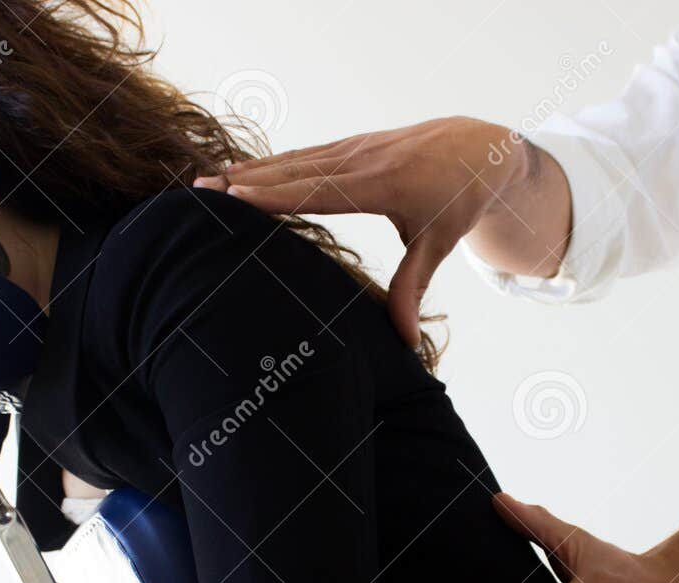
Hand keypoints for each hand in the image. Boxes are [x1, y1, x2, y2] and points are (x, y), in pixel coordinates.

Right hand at [198, 117, 528, 345]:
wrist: (478, 150)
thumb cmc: (459, 201)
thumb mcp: (439, 244)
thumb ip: (413, 288)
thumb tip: (405, 340)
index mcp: (383, 184)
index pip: (320, 191)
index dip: (277, 195)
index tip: (238, 198)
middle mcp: (362, 160)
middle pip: (295, 171)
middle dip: (247, 181)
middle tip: (201, 190)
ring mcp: (354, 149)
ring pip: (293, 160)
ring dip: (250, 170)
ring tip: (206, 180)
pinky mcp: (350, 146)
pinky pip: (304, 155)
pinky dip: (270, 164)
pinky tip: (241, 171)